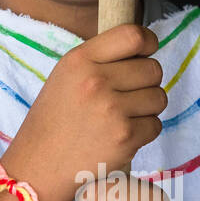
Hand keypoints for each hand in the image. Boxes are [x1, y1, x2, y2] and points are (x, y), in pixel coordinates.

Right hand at [0, 23, 166, 200]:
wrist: (39, 165)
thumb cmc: (55, 119)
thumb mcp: (66, 75)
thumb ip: (100, 58)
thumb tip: (143, 47)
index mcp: (80, 60)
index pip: (133, 36)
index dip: (148, 42)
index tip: (146, 53)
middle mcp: (96, 81)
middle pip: (153, 69)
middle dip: (146, 82)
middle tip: (126, 95)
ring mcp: (112, 110)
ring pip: (159, 97)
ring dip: (147, 108)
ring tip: (122, 116)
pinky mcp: (125, 137)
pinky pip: (156, 125)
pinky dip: (144, 132)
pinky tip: (120, 136)